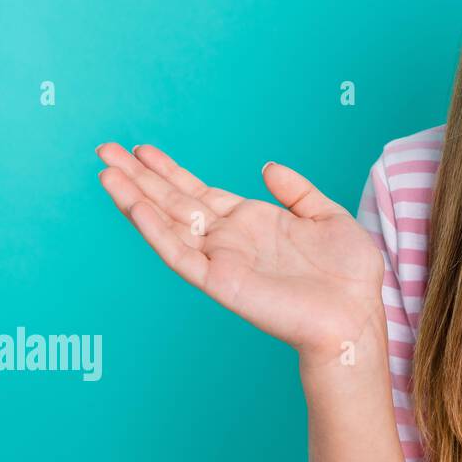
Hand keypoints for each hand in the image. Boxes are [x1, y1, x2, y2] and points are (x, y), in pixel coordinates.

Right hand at [95, 142, 386, 369]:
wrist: (356, 314)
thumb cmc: (349, 274)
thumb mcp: (328, 217)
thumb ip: (297, 191)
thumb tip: (267, 167)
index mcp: (253, 221)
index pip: (199, 191)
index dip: (170, 171)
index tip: (143, 149)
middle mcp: (230, 239)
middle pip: (174, 201)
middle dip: (140, 176)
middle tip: (106, 148)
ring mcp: (222, 259)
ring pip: (167, 223)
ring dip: (135, 198)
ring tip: (106, 171)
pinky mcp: (220, 281)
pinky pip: (180, 254)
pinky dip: (155, 230)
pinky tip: (135, 207)